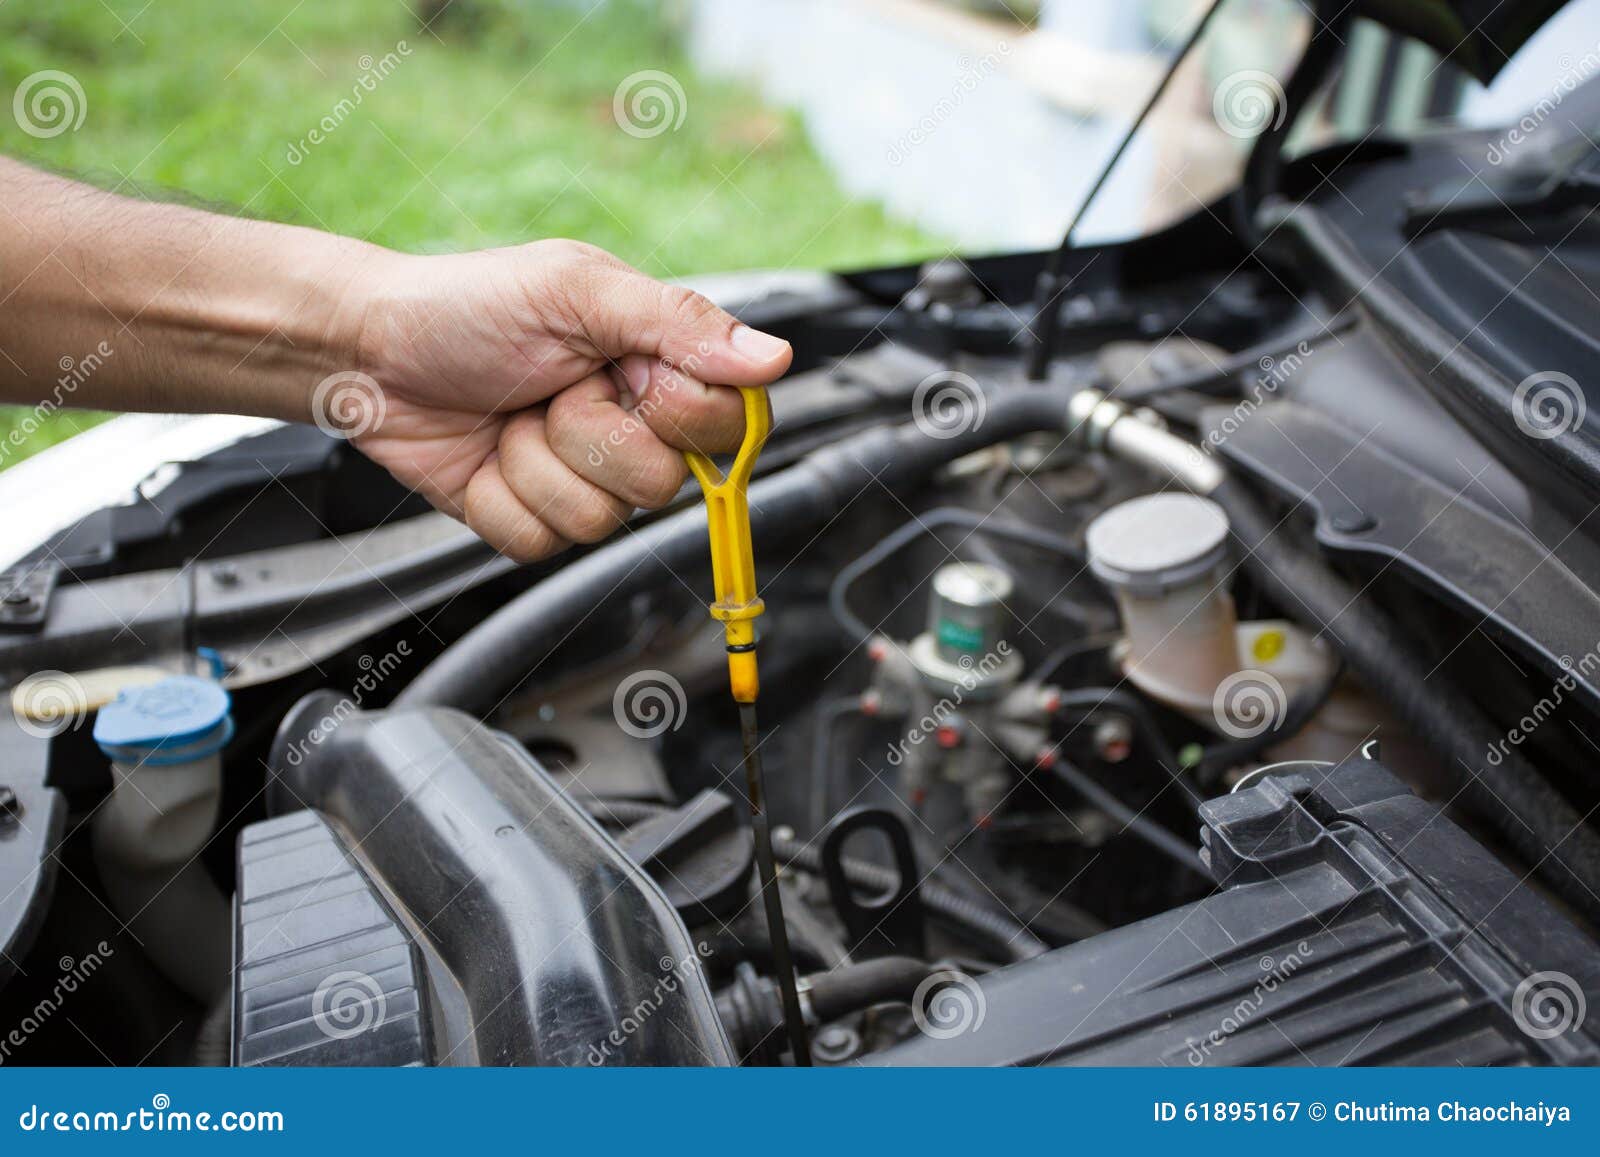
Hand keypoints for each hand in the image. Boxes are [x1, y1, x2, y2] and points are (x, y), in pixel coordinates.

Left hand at [344, 239, 791, 560]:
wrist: (368, 352)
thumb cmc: (467, 305)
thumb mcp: (576, 290)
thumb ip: (679, 323)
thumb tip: (775, 357)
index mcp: (658, 366)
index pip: (727, 424)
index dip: (678, 414)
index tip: (626, 375)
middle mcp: (631, 428)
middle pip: (663, 484)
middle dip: (590, 434)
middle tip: (552, 387)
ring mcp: (582, 479)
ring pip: (602, 520)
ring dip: (537, 463)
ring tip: (510, 415)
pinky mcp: (532, 520)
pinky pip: (542, 542)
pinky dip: (500, 498)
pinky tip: (484, 455)